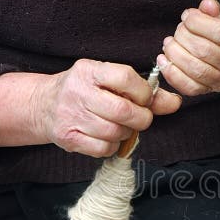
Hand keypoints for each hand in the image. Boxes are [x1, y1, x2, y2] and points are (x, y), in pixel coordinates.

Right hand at [33, 59, 181, 156]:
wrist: (43, 105)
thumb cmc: (86, 91)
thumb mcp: (110, 82)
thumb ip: (144, 92)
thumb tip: (175, 102)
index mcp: (90, 70)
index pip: (126, 77)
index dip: (143, 92)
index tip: (144, 99)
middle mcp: (78, 91)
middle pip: (123, 111)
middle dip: (141, 118)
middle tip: (139, 118)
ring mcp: (70, 115)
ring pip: (115, 132)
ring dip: (126, 133)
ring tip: (120, 126)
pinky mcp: (67, 138)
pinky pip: (102, 148)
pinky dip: (111, 146)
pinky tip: (106, 137)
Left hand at [158, 0, 219, 95]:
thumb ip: (216, 10)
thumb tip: (206, 5)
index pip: (219, 33)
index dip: (198, 22)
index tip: (188, 16)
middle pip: (204, 50)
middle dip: (184, 36)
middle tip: (180, 29)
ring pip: (195, 69)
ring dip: (175, 53)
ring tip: (169, 42)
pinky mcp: (208, 90)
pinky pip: (188, 87)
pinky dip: (172, 74)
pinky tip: (164, 60)